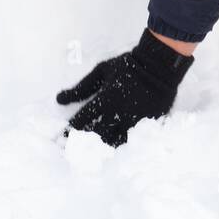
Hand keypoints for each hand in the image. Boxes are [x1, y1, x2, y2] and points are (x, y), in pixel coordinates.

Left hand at [56, 28, 193, 146]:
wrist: (159, 66)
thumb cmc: (127, 66)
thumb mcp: (101, 71)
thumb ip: (81, 87)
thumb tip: (59, 99)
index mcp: (105, 99)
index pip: (82, 121)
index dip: (70, 131)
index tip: (61, 137)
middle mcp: (118, 114)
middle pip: (95, 136)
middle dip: (82, 143)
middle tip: (72, 150)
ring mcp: (133, 121)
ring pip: (112, 142)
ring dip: (100, 147)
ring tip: (89, 152)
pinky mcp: (145, 126)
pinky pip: (129, 141)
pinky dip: (118, 144)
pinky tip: (110, 148)